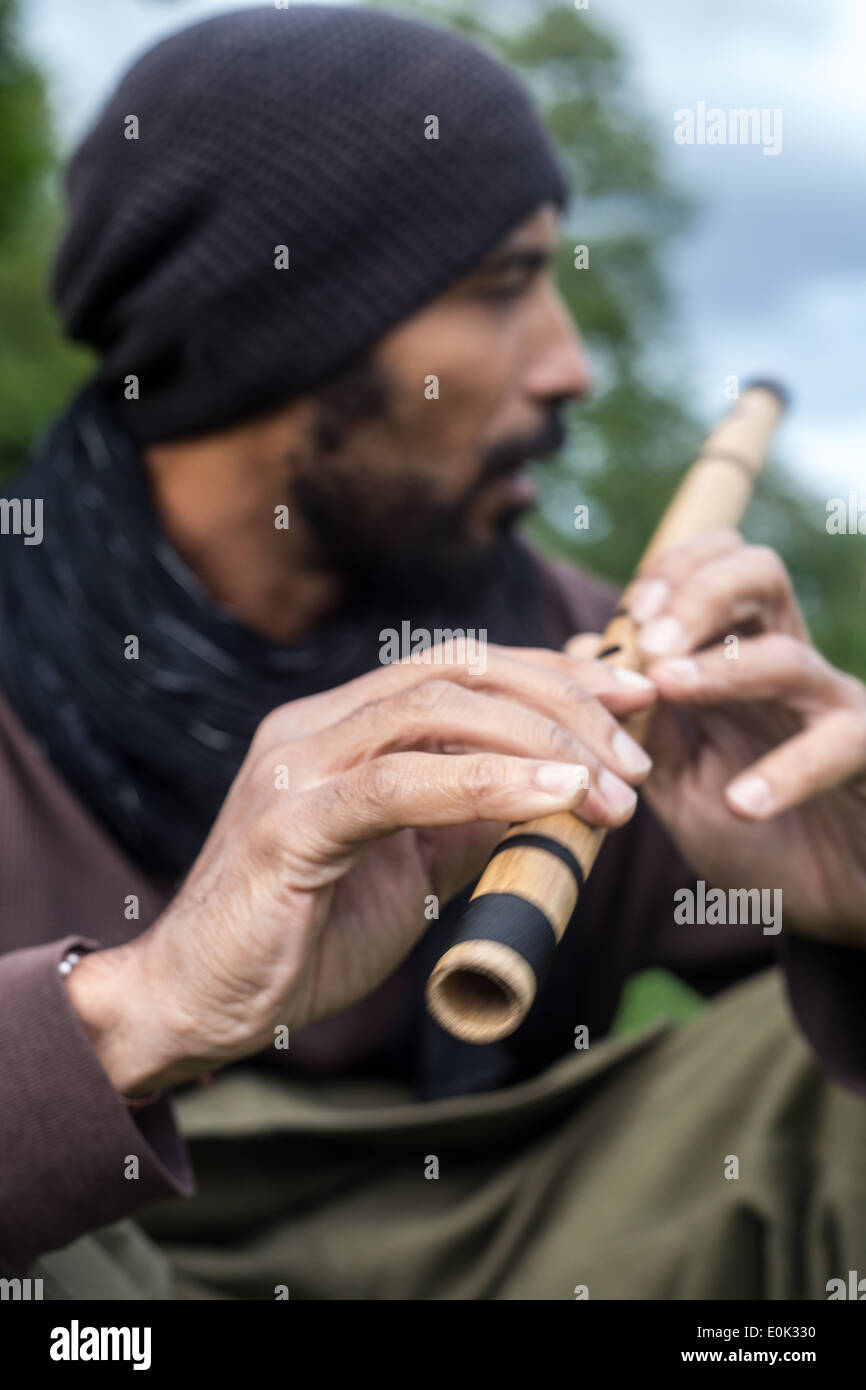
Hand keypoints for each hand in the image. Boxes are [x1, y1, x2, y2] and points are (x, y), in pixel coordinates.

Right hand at [69, 642, 655, 1093]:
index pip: (458, 667)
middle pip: (456, 672)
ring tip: (612, 788)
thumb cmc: (303, 936)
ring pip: (432, 710)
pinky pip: (399, 784)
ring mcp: (296, 767)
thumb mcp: (408, 868)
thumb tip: (555, 792)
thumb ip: (467, 821)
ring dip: (538, 741)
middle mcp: (314, 727)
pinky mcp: (288, 823)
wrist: (201, 1003)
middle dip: (562, 700)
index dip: (552, 672)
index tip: (633, 698)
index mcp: (339, 727)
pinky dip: (488, 782)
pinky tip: (556, 796)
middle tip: (637, 749)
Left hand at [575, 530, 865, 943]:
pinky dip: (789, 772)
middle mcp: (787, 668)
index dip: (672, 571)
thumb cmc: (753, 835)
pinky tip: (743, 803)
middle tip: (652, 637)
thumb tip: (583, 645)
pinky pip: (839, 745)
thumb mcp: (676, 782)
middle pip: (759, 574)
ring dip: (724, 666)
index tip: (634, 611)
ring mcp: (832, 709)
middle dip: (699, 590)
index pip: (714, 567)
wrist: (827, 904)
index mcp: (736, 659)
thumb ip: (635, 722)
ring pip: (789, 655)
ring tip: (669, 687)